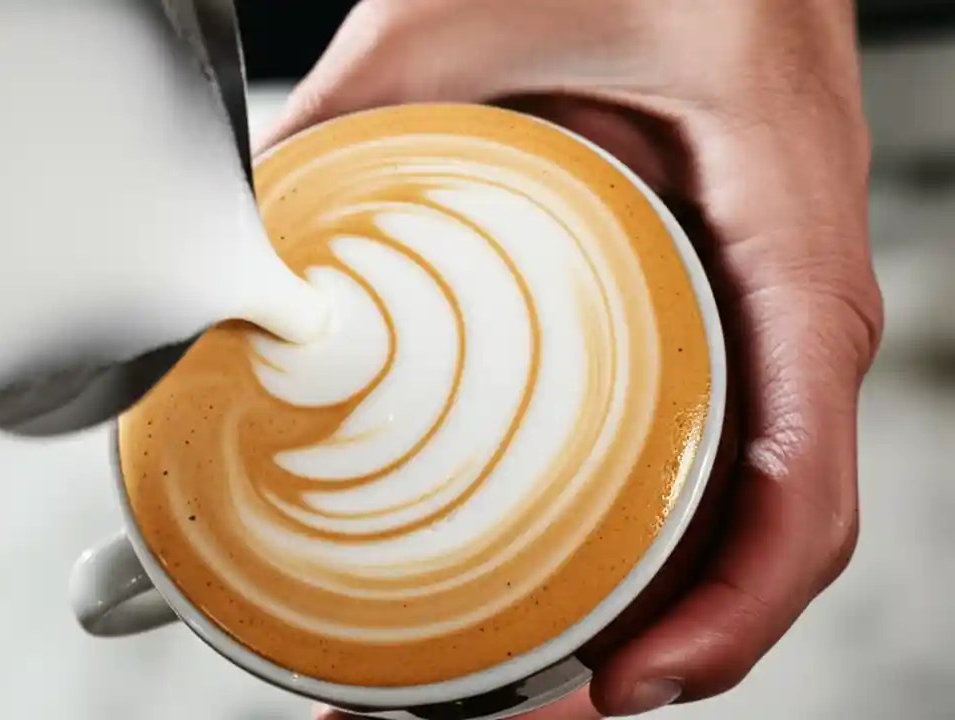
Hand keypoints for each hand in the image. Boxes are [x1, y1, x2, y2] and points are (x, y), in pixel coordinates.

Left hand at [271, 1, 883, 716]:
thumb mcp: (479, 18)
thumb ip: (356, 113)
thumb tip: (230, 229)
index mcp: (783, 254)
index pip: (793, 487)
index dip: (722, 617)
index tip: (618, 687)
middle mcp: (773, 322)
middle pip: (733, 548)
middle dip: (623, 662)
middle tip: (467, 714)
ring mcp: (736, 338)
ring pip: (699, 524)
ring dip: (597, 623)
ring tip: (448, 687)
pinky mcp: (690, 330)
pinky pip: (671, 461)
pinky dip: (602, 546)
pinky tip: (502, 577)